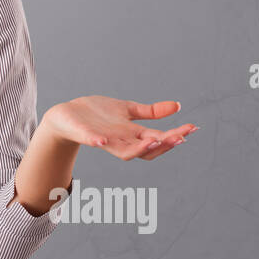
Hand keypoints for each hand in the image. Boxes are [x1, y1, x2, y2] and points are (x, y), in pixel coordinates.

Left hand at [44, 97, 197, 159]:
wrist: (67, 115)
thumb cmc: (97, 114)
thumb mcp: (128, 109)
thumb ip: (151, 112)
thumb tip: (178, 106)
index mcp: (132, 134)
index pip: (158, 139)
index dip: (175, 135)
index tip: (192, 128)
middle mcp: (122, 141)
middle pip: (147, 149)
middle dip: (164, 144)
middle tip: (180, 137)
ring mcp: (105, 140)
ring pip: (125, 152)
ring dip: (139, 149)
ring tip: (154, 142)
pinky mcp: (86, 135)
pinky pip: (93, 141)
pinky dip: (98, 142)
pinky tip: (103, 140)